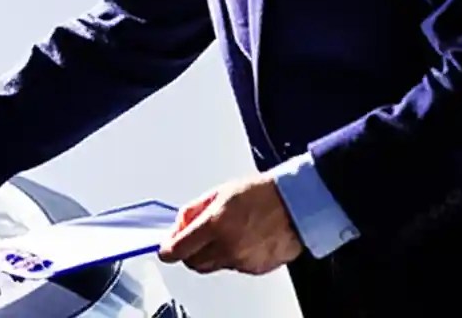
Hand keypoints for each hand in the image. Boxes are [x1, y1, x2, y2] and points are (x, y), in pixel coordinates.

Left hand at [158, 173, 303, 274]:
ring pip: (213, 266)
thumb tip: (178, 225)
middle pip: (193, 263)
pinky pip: (233, 267)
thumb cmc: (262, 193)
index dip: (167, 250)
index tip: (165, 248)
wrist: (296, 204)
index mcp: (216, 225)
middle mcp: (228, 247)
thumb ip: (193, 211)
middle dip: (188, 253)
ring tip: (223, 233)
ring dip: (209, 254)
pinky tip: (241, 239)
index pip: (178, 249)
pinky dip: (230, 257)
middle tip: (192, 239)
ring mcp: (243, 261)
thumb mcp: (218, 193)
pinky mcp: (256, 269)